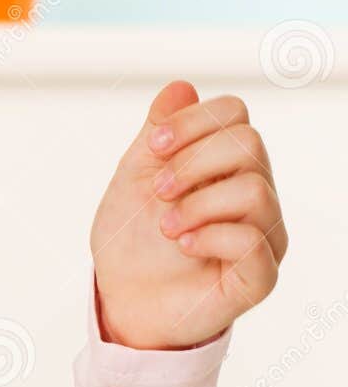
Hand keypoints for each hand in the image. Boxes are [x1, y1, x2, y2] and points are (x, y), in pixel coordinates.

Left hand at [90, 80, 286, 349]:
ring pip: (255, 189)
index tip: (154, 148)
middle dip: (191, 162)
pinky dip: (209, 236)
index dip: (192, 122)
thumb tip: (180, 87)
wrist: (123, 299)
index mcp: (227, 164)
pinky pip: (253, 240)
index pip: (235, 114)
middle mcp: (256, 194)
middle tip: (157, 192)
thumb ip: (158, 134)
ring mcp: (264, 235)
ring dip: (196, 204)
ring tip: (166, 227)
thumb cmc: (132, 239)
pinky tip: (182, 246)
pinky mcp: (260, 276)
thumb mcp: (135, 177)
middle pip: (248, 144)